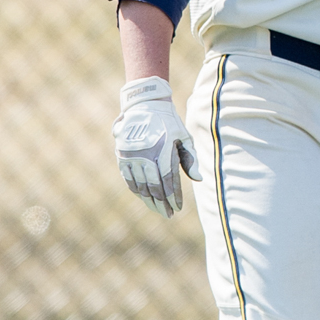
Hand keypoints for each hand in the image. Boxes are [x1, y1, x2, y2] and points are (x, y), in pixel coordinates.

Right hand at [113, 76, 200, 217]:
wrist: (144, 105)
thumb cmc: (169, 123)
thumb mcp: (183, 137)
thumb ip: (190, 159)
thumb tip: (198, 179)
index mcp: (163, 151)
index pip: (168, 182)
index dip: (173, 197)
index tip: (177, 208)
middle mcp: (146, 155)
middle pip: (154, 188)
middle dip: (161, 204)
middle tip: (168, 214)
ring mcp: (131, 156)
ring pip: (140, 186)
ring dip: (148, 200)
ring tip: (157, 209)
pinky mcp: (122, 156)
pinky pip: (128, 179)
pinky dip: (136, 190)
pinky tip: (143, 197)